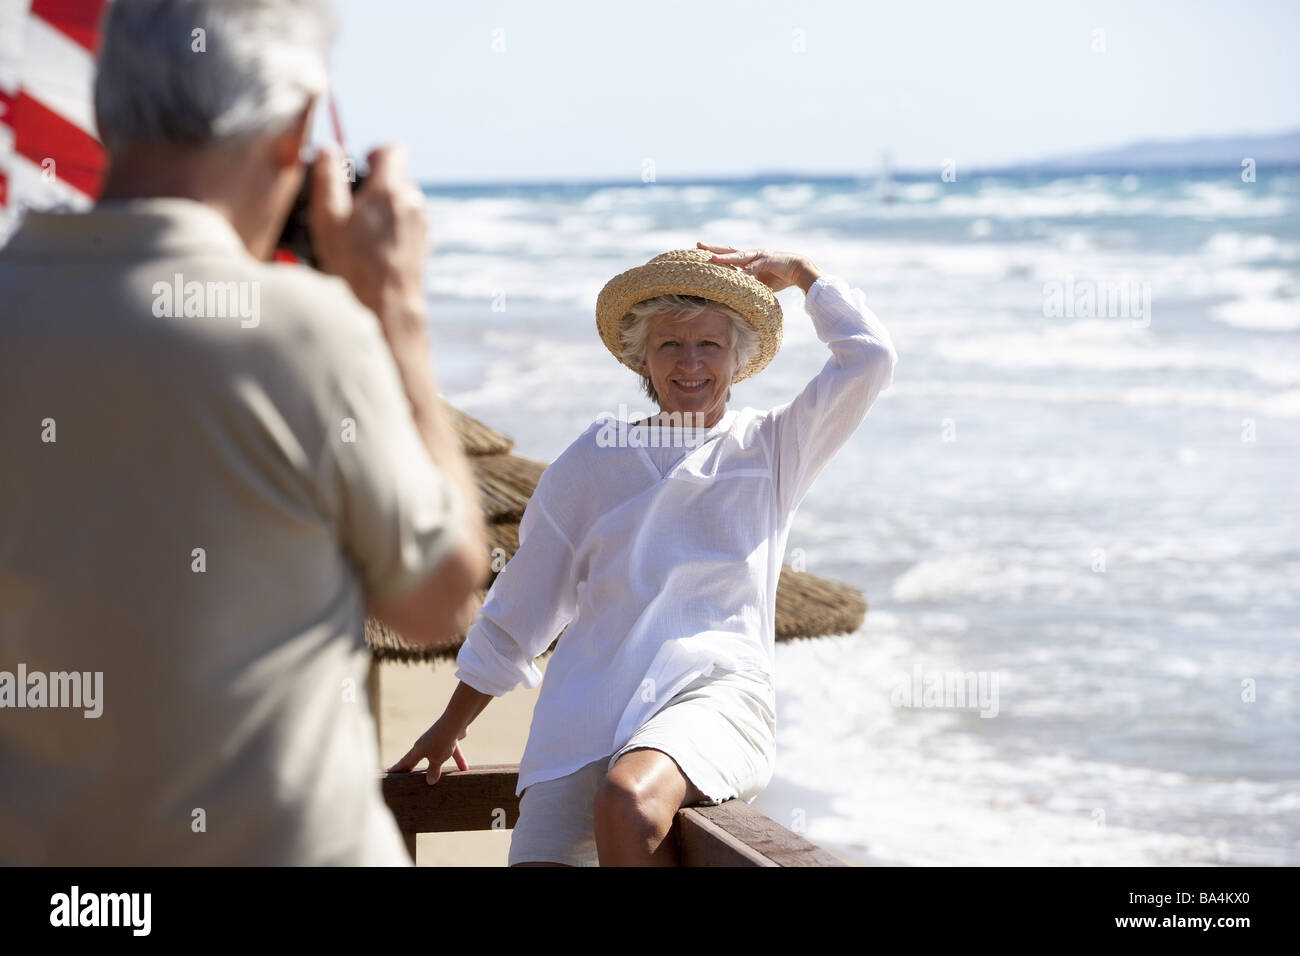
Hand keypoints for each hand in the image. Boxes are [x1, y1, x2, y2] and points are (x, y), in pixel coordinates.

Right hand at [307, 143, 430, 340]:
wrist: (386, 306)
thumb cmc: (354, 264)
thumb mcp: (329, 217)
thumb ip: (328, 178)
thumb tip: (327, 151)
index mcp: (390, 189)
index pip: (393, 150)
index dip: (375, 153)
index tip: (362, 164)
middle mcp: (413, 202)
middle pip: (396, 177)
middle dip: (375, 184)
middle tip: (351, 206)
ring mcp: (421, 223)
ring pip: (402, 201)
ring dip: (383, 207)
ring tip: (360, 232)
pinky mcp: (423, 243)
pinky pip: (406, 223)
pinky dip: (391, 226)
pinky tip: (373, 248)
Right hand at [387, 716, 470, 784]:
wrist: (455, 723)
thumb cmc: (441, 742)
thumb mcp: (436, 760)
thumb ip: (433, 771)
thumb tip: (430, 781)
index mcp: (417, 750)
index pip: (405, 762)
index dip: (397, 769)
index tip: (387, 774)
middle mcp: (425, 744)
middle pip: (417, 759)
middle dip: (413, 768)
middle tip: (406, 776)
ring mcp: (437, 740)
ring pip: (436, 756)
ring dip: (438, 766)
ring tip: (437, 777)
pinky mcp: (449, 738)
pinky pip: (452, 751)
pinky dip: (457, 759)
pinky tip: (464, 768)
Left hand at [697, 242, 821, 293]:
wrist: (800, 270)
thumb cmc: (781, 276)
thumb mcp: (761, 283)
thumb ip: (749, 286)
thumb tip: (739, 297)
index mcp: (749, 259)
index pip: (729, 254)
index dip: (716, 253)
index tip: (701, 252)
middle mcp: (752, 255)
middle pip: (729, 250)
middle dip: (714, 248)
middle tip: (698, 244)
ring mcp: (759, 256)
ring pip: (739, 256)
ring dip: (726, 257)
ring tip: (712, 258)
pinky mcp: (768, 260)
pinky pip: (755, 267)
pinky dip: (746, 271)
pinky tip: (737, 274)